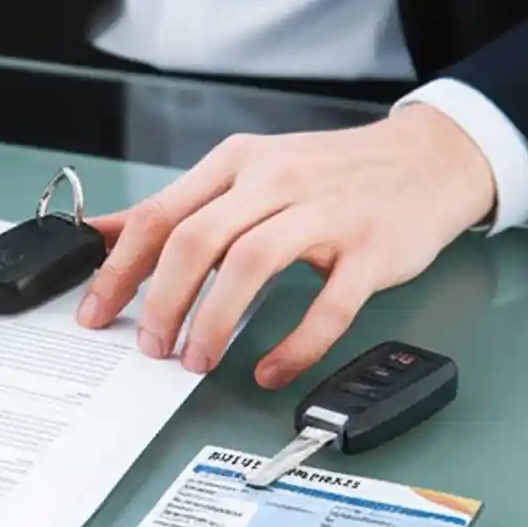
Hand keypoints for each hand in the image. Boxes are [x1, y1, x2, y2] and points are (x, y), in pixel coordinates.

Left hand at [76, 104, 495, 388]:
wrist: (431, 158)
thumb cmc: (330, 173)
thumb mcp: (247, 173)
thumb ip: (180, 208)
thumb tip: (102, 235)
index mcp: (236, 163)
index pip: (160, 215)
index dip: (120, 269)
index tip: (96, 313)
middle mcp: (275, 180)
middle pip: (197, 240)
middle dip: (162, 301)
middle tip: (151, 347)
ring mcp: (326, 212)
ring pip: (251, 264)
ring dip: (214, 320)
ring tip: (196, 359)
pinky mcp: (371, 249)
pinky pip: (328, 305)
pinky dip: (295, 345)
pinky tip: (272, 368)